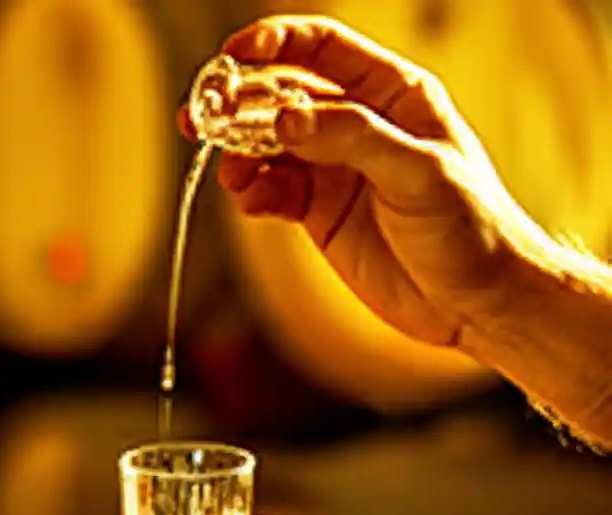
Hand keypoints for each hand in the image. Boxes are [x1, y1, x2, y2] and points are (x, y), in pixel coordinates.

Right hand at [185, 15, 545, 348]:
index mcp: (392, 94)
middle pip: (281, 95)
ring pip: (267, 145)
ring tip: (232, 176)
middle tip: (203, 119)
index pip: (323, 48)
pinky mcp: (319, 211)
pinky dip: (253, 194)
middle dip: (238, 104)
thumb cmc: (472, 227)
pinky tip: (253, 204)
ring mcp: (335, 168)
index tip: (231, 55)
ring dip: (240, 155)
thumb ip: (351, 139)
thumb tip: (285, 118)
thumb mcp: (418, 173)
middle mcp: (358, 124)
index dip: (275, 43)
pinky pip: (271, 190)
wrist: (479, 303)